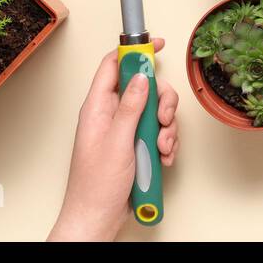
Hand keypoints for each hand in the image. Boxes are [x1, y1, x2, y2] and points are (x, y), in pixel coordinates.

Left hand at [48, 39, 179, 240]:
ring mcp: (124, 131)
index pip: (114, 66)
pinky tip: (162, 159)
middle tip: (164, 119)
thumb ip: (131, 106)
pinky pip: (158, 133)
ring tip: (161, 147)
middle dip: (162, 103)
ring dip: (166, 129)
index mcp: (98, 108)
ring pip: (155, 112)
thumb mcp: (117, 141)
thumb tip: (142, 76)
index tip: (157, 44)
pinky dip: (166, 144)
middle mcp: (111, 116)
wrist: (98, 218)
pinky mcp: (136, 146)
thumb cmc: (96, 185)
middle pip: (144, 89)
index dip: (135, 51)